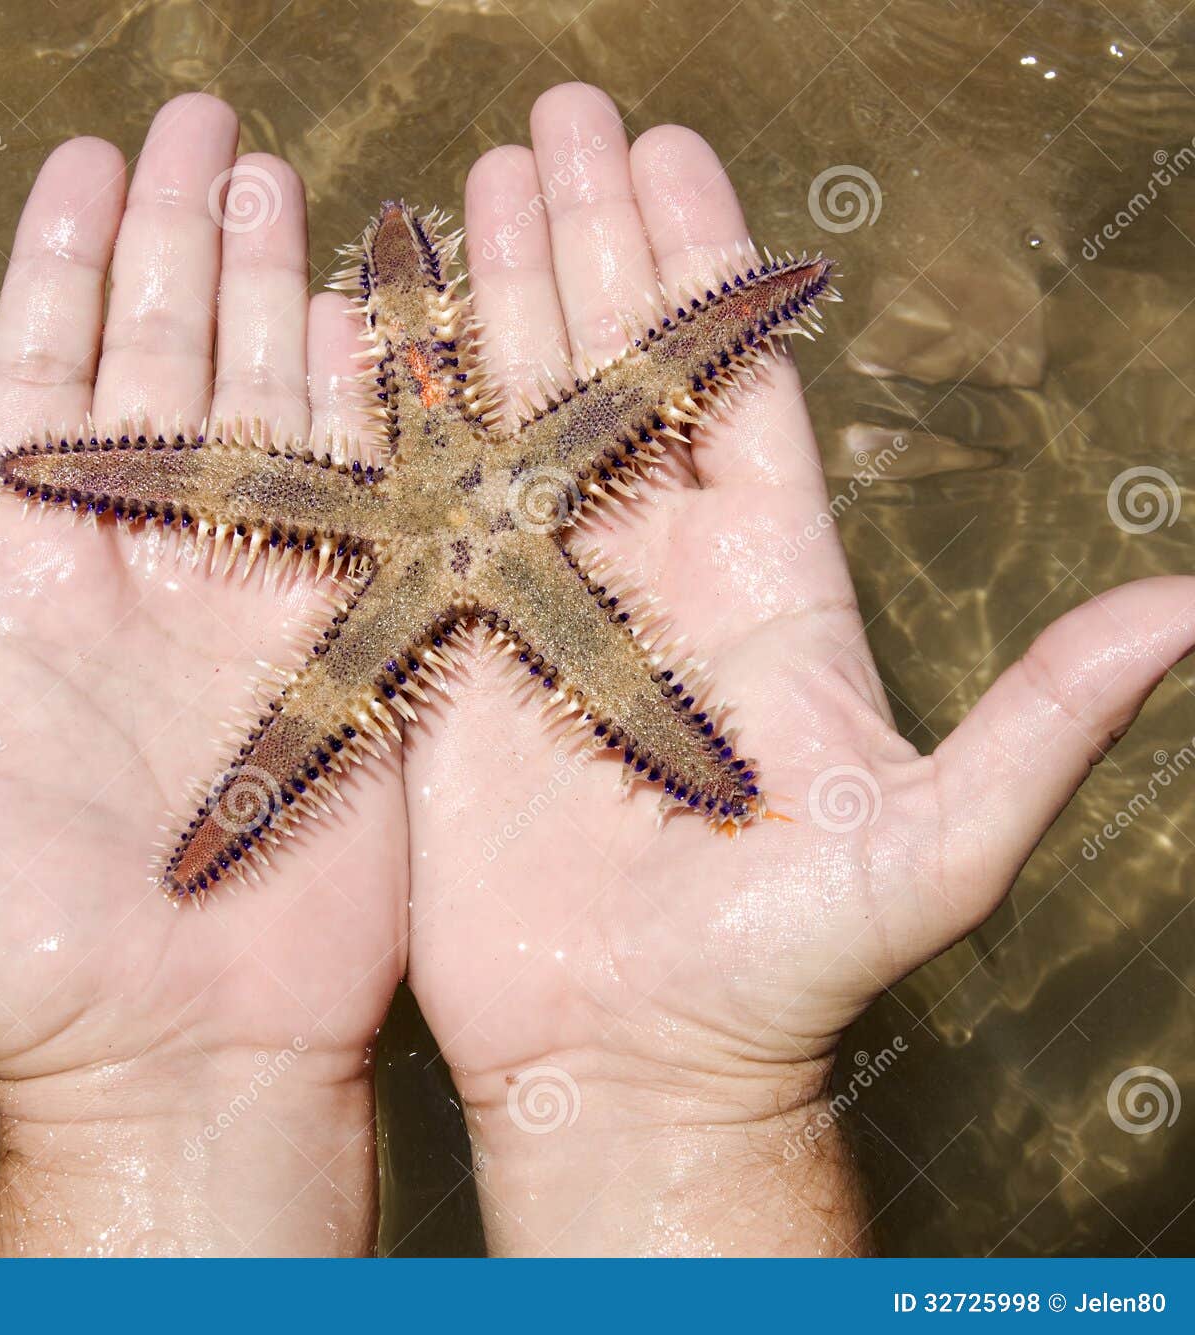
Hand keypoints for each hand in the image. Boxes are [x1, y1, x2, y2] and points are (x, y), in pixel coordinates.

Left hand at [0, 96, 407, 1255]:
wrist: (181, 1059)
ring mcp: (254, 603)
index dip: (58, 277)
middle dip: (180, 244)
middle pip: (163, 369)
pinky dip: (369, 406)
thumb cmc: (20, 976)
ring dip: (272, 293)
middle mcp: (143, 578)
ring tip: (276, 187)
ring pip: (267, 409)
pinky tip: (368, 316)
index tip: (79, 168)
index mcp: (27, 596)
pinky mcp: (350, 645)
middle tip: (201, 127)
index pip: (41, 392)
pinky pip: (365, 496)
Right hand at [403, 84, 1194, 1254]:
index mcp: (762, 582)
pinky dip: (392, 424)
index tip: (664, 152)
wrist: (630, 1059)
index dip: (698, 261)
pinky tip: (371, 342)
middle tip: (548, 125)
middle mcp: (647, 572)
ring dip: (490, 304)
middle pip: (610, 369)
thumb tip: (1192, 610)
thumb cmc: (782, 965)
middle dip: (583, 239)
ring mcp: (539, 609)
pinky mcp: (450, 662)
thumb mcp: (937, 846)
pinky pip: (416, 518)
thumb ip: (1044, 720)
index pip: (728, 382)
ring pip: (509, 422)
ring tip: (465, 194)